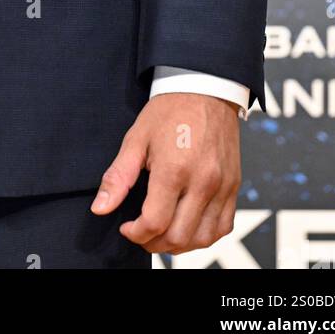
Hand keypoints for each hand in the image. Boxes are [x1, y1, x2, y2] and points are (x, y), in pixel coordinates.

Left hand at [90, 92, 241, 254]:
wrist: (205, 89)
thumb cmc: (169, 112)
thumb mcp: (136, 138)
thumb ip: (118, 177)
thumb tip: (100, 208)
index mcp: (174, 169)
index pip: (154, 222)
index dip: (136, 233)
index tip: (126, 227)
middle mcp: (202, 182)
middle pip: (179, 236)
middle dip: (154, 243)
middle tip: (141, 233)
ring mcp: (222, 186)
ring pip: (203, 238)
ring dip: (180, 244)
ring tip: (162, 232)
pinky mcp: (234, 187)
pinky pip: (223, 226)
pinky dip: (204, 235)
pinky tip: (187, 226)